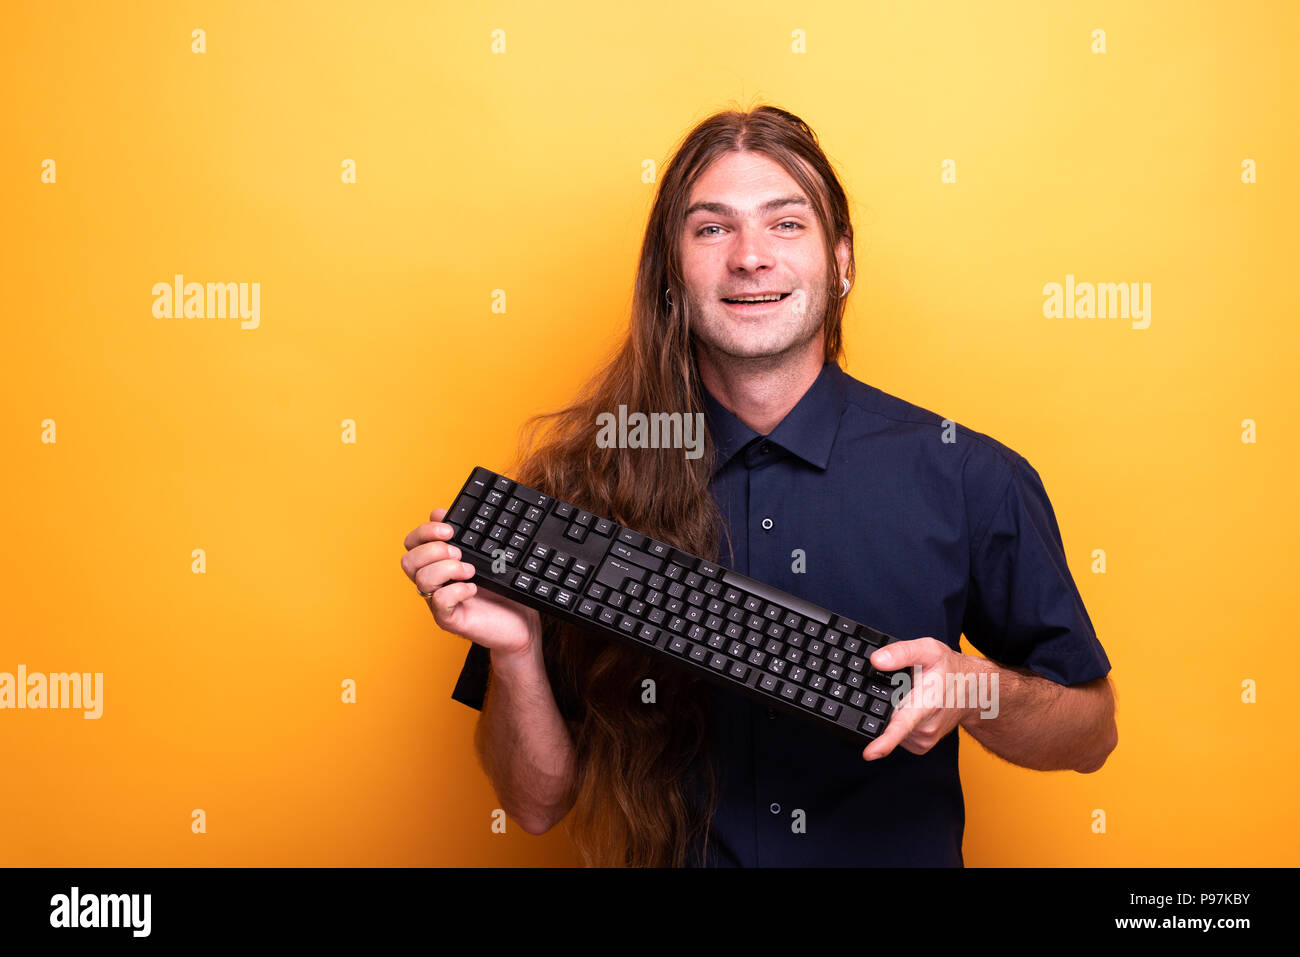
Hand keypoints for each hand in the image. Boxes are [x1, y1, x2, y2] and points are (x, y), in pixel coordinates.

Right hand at [400, 507, 540, 659]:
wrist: (520, 623)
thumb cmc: (502, 590)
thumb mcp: (486, 556)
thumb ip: (463, 535)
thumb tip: (439, 512)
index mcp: (438, 563)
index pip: (412, 543)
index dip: (424, 531)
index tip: (449, 528)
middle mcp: (435, 582)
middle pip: (408, 560)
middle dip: (432, 550)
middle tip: (459, 553)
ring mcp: (439, 602)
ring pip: (421, 579)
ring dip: (447, 568)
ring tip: (471, 571)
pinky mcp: (449, 619)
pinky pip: (438, 602)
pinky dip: (456, 590)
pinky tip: (473, 588)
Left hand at [861, 637, 975, 761]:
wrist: (975, 691)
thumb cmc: (952, 671)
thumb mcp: (929, 650)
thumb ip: (901, 653)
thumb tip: (876, 660)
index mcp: (926, 705)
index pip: (902, 727)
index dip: (884, 742)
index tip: (869, 754)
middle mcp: (925, 727)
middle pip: (887, 720)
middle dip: (882, 703)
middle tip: (904, 685)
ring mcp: (924, 738)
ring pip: (890, 726)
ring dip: (893, 711)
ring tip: (911, 695)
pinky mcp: (921, 745)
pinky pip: (899, 734)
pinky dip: (898, 721)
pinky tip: (910, 708)